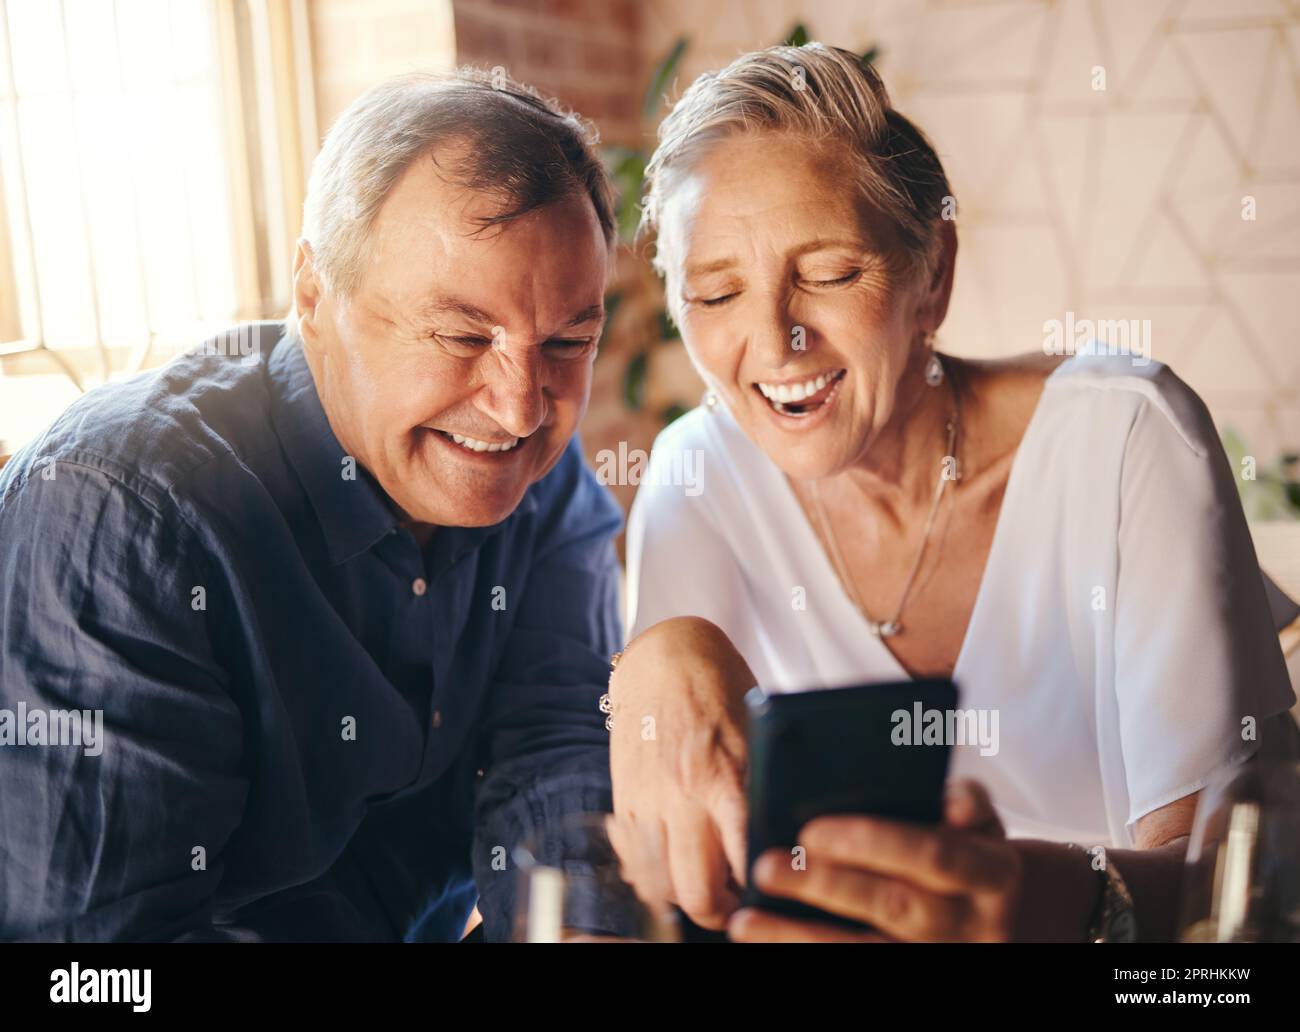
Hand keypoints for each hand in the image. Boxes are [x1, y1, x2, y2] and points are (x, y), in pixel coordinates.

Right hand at [606, 616, 752, 929]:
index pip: (744, 861)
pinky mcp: (623, 797)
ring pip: (659, 886)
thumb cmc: (719, 684)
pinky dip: (650, 872)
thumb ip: (762, 781)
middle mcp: (683, 795)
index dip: (761, 891)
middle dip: (719, 913)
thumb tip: (783, 835)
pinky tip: (670, 862)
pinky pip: (632, 860)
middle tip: (735, 903)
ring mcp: (647, 800)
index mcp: (726, 776)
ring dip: (682, 894)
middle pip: (696, 893)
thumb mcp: (757, 729)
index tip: (770, 893)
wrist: (663, 653)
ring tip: (704, 884)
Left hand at [729, 779, 1020, 941]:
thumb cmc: (967, 846)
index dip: (875, 842)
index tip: (812, 830)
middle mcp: (973, 925)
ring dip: (799, 938)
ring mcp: (942, 957)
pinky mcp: (912, 975)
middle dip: (825, 886)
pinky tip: (764, 941)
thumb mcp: (978, 819)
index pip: (934, 855)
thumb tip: (950, 804)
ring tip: (744, 922)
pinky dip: (805, 954)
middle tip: (766, 866)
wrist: (995, 911)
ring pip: (867, 953)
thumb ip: (962, 799)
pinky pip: (856, 968)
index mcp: (992, 872)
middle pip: (892, 907)